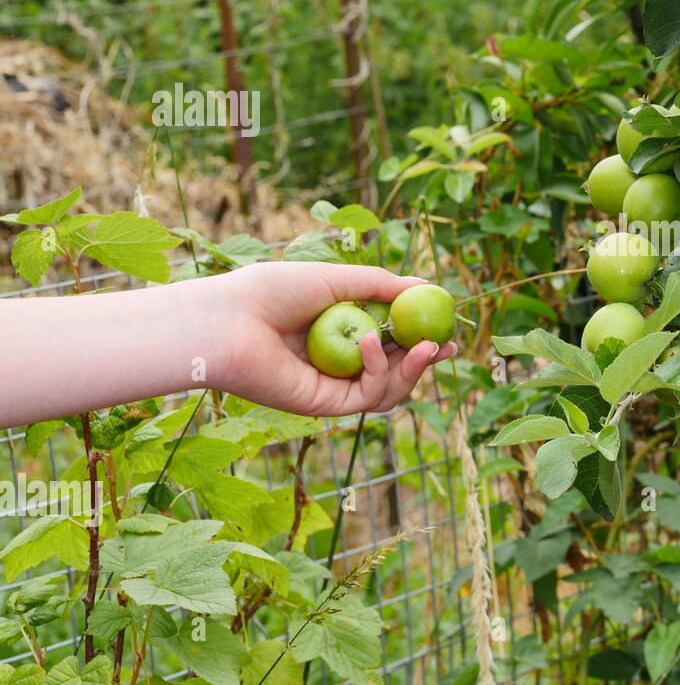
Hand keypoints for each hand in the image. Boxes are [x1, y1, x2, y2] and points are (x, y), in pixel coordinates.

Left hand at [212, 262, 456, 416]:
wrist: (228, 321)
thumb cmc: (270, 292)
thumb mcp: (336, 278)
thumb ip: (380, 285)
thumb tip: (424, 285)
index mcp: (340, 331)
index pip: (391, 339)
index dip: (420, 335)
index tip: (446, 324)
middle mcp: (339, 362)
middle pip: (396, 369)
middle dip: (425, 360)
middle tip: (447, 345)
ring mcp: (333, 386)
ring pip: (390, 390)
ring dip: (412, 369)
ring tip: (422, 347)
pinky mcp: (325, 406)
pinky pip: (368, 396)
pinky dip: (377, 369)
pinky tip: (367, 341)